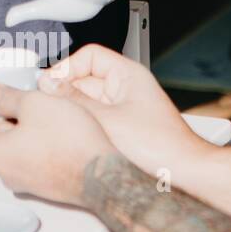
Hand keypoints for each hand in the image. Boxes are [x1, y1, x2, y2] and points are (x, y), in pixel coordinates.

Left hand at [0, 81, 115, 206]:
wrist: (102, 176)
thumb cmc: (70, 143)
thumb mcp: (34, 105)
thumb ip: (7, 97)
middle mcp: (6, 170)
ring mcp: (26, 179)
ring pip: (15, 146)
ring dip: (19, 127)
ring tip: (30, 107)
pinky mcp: (44, 182)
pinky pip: (31, 156)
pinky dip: (33, 140)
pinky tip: (48, 127)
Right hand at [39, 44, 207, 178]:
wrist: (182, 174)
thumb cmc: (160, 146)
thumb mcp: (106, 118)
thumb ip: (73, 99)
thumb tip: (48, 84)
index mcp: (128, 75)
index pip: (89, 57)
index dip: (66, 68)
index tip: (49, 83)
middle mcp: (127, 89)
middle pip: (86, 79)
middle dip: (66, 91)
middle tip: (48, 105)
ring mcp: (125, 110)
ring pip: (88, 102)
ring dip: (73, 110)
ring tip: (61, 122)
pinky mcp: (123, 130)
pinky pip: (95, 120)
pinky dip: (83, 125)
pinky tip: (75, 137)